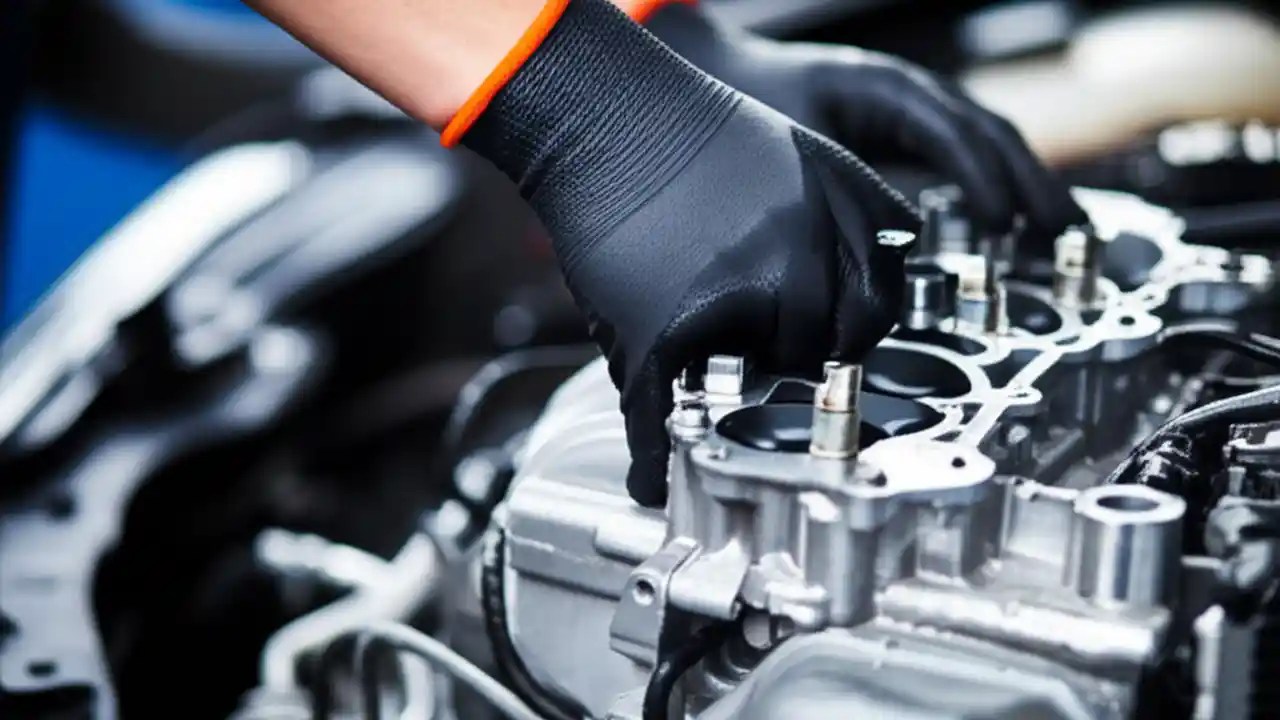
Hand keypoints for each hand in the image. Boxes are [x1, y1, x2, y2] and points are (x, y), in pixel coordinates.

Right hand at [463, 0, 917, 506]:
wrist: (611, 119)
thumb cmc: (708, 134)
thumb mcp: (822, 159)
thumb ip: (871, 224)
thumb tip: (890, 293)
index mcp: (827, 235)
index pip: (867, 323)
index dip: (844, 330)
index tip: (827, 340)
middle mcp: (780, 275)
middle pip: (804, 358)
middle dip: (784, 348)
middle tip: (752, 326)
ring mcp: (714, 310)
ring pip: (736, 387)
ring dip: (722, 387)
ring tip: (707, 357)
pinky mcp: (651, 331)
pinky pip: (657, 412)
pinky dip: (654, 458)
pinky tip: (652, 485)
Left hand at [645, 3, 1085, 239]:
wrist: (732, 74)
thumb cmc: (759, 107)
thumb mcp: (798, 150)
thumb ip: (842, 189)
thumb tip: (885, 246)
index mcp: (889, 89)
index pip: (954, 134)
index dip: (982, 179)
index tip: (1003, 223)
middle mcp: (916, 93)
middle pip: (992, 134)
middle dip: (1032, 183)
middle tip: (1068, 232)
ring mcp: (921, 108)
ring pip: (993, 142)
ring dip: (1031, 183)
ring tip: (1068, 228)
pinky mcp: (915, 130)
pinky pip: (973, 153)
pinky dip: (1002, 184)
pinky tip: (1021, 219)